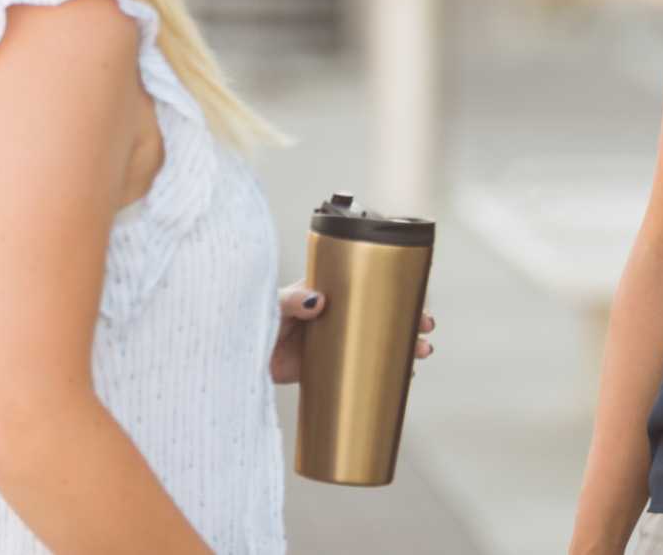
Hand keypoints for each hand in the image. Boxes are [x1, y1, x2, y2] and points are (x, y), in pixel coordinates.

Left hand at [270, 282, 435, 384]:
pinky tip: (402, 377)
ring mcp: (335, 342)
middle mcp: (337, 315)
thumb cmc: (254, 320)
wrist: (237, 358)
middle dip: (409, 321)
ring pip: (378, 341)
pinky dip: (384, 372)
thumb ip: (292, 299)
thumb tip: (318, 301)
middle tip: (426, 330)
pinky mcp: (328, 368)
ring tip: (421, 353)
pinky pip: (363, 368)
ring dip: (404, 346)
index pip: (370, 286)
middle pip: (383, 314)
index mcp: (329, 291)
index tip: (418, 297)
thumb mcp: (274, 305)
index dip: (397, 290)